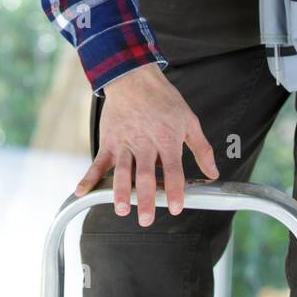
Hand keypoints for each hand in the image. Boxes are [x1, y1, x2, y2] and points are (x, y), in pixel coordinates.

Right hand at [73, 63, 219, 226]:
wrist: (134, 76)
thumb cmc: (163, 99)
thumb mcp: (189, 120)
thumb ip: (201, 149)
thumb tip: (213, 172)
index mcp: (166, 139)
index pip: (173, 170)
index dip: (174, 190)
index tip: (176, 207)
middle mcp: (144, 143)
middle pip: (145, 175)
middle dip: (145, 199)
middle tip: (146, 219)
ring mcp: (124, 142)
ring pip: (121, 170)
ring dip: (120, 191)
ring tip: (122, 209)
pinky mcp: (109, 141)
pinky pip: (98, 161)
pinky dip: (89, 177)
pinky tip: (82, 192)